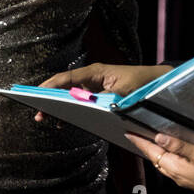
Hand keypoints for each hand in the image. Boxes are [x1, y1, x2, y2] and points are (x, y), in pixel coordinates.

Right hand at [33, 62, 170, 123]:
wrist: (155, 82)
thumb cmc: (140, 83)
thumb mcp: (123, 92)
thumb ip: (103, 98)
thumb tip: (86, 105)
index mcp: (95, 72)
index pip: (68, 77)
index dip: (51, 85)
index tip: (38, 93)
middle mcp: (92, 77)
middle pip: (65, 86)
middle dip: (50, 98)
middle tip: (38, 113)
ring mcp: (94, 85)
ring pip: (70, 94)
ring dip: (58, 105)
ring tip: (45, 118)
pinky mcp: (98, 93)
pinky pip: (79, 101)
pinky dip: (70, 109)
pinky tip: (63, 121)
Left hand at [125, 132, 193, 193]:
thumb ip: (178, 145)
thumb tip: (159, 137)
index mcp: (174, 167)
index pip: (152, 152)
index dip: (140, 142)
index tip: (129, 134)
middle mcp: (175, 174)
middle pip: (154, 158)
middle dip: (145, 147)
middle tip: (136, 135)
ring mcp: (182, 177)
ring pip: (162, 163)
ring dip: (155, 152)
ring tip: (149, 141)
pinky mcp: (190, 178)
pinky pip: (171, 165)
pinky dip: (166, 156)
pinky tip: (170, 152)